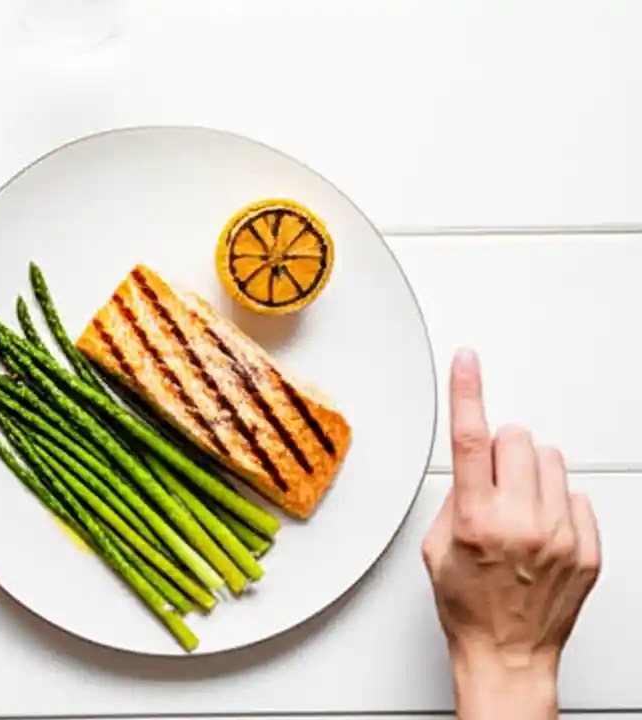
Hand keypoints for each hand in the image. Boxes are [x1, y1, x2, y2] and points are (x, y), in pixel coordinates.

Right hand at [421, 349, 600, 718]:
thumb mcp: (437, 549)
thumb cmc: (469, 607)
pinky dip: (558, 506)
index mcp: (476, 521)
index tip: (467, 363)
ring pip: (552, 461)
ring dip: (533, 475)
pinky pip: (577, 496)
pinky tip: (542, 533)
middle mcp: (521, 524)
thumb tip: (475, 468)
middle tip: (494, 482)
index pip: (470, 439)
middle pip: (518, 440)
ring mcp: (559, 535)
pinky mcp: (587, 548)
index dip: (467, 392)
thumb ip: (455, 500)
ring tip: (520, 509)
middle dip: (502, 450)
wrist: (508, 654)